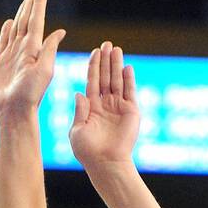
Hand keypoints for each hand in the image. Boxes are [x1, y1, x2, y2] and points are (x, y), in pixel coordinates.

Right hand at [0, 0, 65, 122]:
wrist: (13, 112)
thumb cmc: (30, 95)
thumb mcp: (45, 70)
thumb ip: (49, 50)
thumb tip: (60, 31)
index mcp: (34, 49)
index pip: (36, 22)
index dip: (38, 6)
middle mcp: (23, 50)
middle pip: (27, 21)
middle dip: (31, 5)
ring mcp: (11, 56)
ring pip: (16, 29)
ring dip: (20, 14)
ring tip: (25, 1)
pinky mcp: (0, 64)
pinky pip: (3, 43)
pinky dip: (5, 32)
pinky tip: (9, 23)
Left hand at [69, 43, 140, 171]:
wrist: (105, 163)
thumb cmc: (88, 151)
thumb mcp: (77, 130)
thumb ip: (80, 110)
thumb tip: (79, 92)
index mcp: (91, 108)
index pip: (92, 82)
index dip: (93, 67)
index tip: (94, 52)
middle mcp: (105, 105)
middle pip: (105, 77)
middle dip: (105, 61)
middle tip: (106, 44)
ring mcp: (118, 107)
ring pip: (117, 81)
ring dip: (116, 65)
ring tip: (116, 49)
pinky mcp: (131, 111)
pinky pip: (129, 91)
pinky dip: (128, 79)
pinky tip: (126, 67)